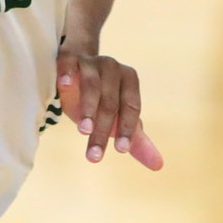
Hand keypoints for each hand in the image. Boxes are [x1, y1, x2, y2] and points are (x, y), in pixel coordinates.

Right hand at [54, 39, 162, 169]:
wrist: (75, 72)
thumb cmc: (100, 100)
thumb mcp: (117, 120)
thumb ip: (135, 140)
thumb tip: (159, 165)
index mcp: (129, 80)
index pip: (131, 106)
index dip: (127, 129)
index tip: (121, 150)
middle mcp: (112, 68)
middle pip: (110, 102)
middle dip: (102, 130)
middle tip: (95, 155)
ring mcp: (90, 61)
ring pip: (92, 85)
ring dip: (88, 108)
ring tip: (83, 131)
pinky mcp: (68, 57)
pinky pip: (68, 63)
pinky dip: (67, 73)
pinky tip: (64, 85)